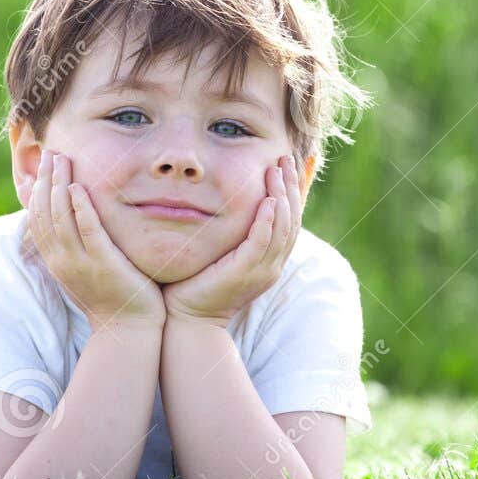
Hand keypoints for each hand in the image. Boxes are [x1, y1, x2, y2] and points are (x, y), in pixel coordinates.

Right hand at [24, 149, 164, 332]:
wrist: (127, 329)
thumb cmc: (111, 295)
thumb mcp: (84, 269)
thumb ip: (76, 244)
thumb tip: (71, 218)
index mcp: (55, 260)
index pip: (37, 218)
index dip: (37, 189)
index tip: (43, 165)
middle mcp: (62, 260)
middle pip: (45, 213)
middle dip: (45, 180)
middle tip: (51, 153)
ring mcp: (81, 262)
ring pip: (61, 217)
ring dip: (58, 185)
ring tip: (62, 160)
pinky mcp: (103, 263)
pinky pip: (87, 230)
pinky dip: (80, 208)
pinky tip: (78, 187)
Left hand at [163, 154, 302, 328]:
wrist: (186, 320)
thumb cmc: (196, 284)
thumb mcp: (219, 253)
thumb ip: (229, 232)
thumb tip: (224, 203)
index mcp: (268, 261)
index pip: (289, 221)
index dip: (290, 192)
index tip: (285, 165)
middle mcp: (271, 266)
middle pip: (291, 221)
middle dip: (290, 187)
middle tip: (286, 158)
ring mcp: (261, 271)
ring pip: (282, 228)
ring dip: (281, 196)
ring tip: (277, 170)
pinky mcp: (245, 273)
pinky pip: (263, 242)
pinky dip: (268, 220)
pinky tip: (267, 200)